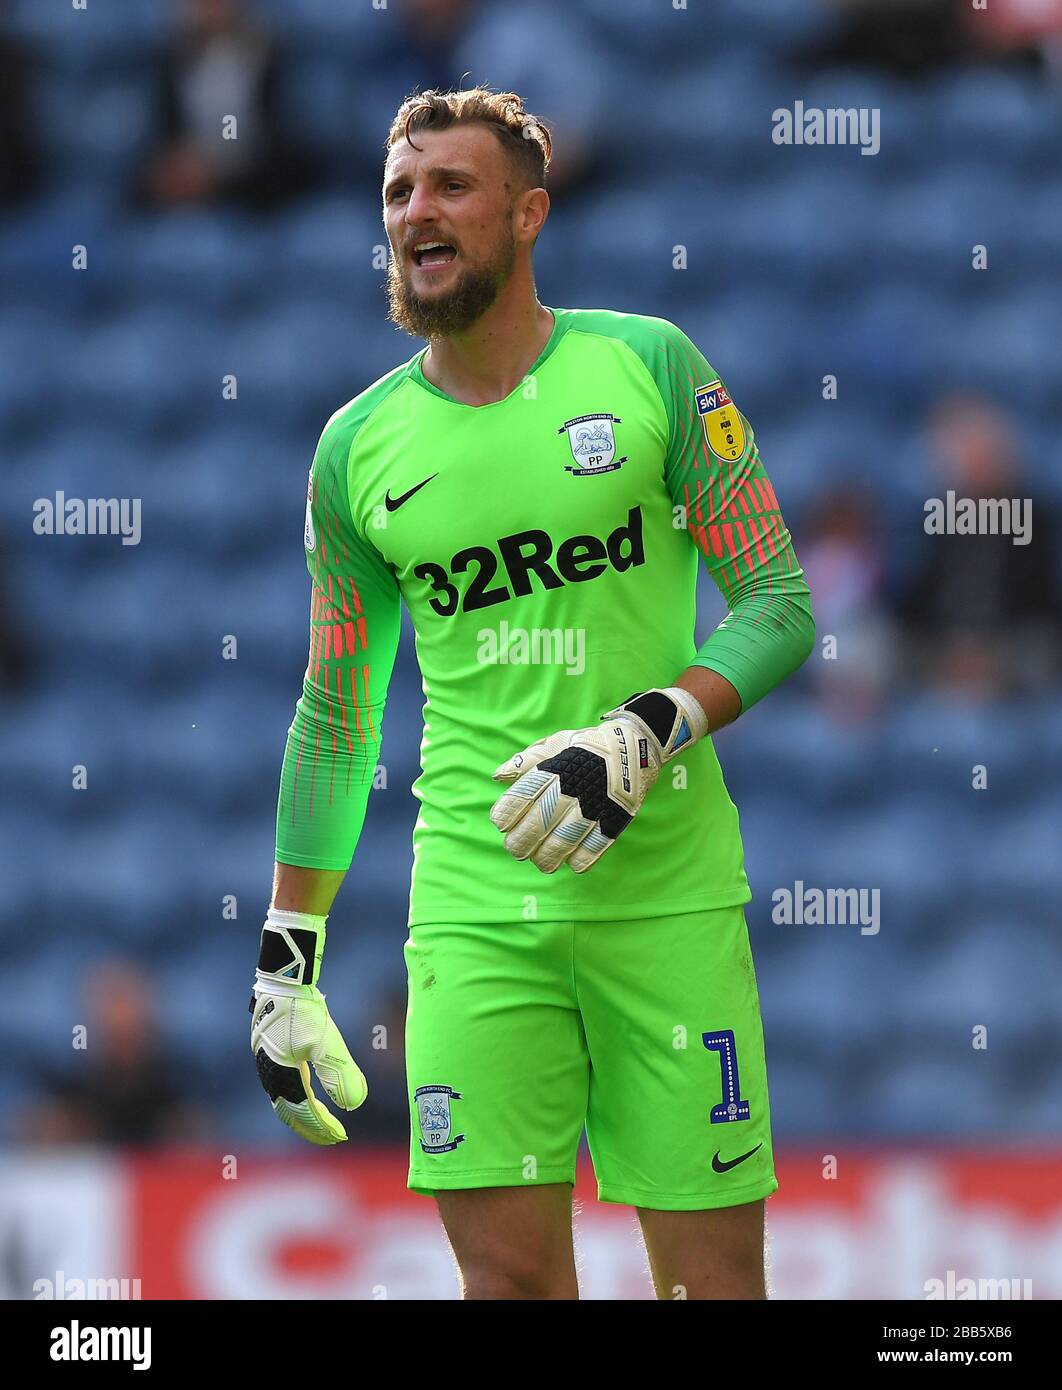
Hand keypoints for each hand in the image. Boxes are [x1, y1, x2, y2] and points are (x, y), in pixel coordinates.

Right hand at [250, 910, 366, 1143]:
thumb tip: (354, 1105)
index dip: (321, 1126)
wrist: (284, 977)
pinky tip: (309, 1089)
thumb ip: (338, 1074)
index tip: (341, 1136)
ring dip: (304, 1111)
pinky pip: (285, 1080)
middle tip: (333, 1136)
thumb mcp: (324, 1042)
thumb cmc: (302, 1009)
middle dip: (311, 1125)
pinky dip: (298, 1093)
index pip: (302, 1111)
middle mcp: (269, 1072)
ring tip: (322, 1119)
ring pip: (285, 1097)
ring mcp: (268, 1060)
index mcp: (279, 1075)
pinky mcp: (272, 1047)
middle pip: (289, 1109)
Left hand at [489, 686, 707, 873]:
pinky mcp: (614, 819)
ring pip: (563, 841)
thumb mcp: (555, 744)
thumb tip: (497, 776)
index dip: (507, 813)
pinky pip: (594, 848)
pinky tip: (569, 862)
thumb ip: (526, 762)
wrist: (635, 746)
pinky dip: (579, 860)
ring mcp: (594, 806)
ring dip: (546, 857)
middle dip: (521, 842)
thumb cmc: (587, 747)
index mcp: (554, 769)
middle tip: (515, 849)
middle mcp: (572, 789)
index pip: (523, 795)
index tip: (500, 823)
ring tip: (539, 861)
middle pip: (539, 823)